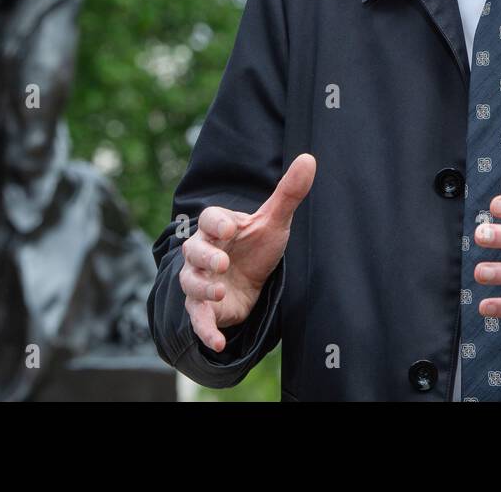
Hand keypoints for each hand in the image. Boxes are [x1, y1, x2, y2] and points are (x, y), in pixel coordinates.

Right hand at [180, 152, 315, 351]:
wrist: (252, 281)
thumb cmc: (258, 246)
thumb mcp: (275, 221)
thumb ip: (289, 192)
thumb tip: (309, 158)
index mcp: (218, 228)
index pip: (209, 219)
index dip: (217, 223)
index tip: (230, 227)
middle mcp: (203, 253)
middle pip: (193, 252)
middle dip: (205, 258)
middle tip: (222, 264)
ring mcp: (200, 282)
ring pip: (190, 283)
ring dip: (202, 289)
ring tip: (219, 292)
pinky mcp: (204, 308)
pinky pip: (198, 319)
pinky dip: (204, 331)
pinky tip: (217, 342)